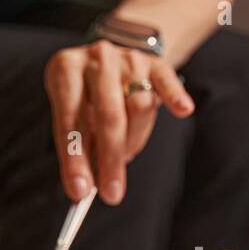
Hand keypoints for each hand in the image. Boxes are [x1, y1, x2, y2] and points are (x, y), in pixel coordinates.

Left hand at [43, 39, 194, 204]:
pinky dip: (175, 97)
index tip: (80, 191)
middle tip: (112, 194)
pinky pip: (167, 82)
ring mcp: (128, 59)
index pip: (69, 120)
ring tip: (126, 156)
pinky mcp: (154, 64)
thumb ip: (80, 142)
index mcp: (65, 69)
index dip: (74, 159)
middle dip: (110, 160)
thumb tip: (86, 186)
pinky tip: (183, 110)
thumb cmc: (86, 94)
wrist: (109, 55)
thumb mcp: (74, 110)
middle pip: (109, 115)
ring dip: (134, 141)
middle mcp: (97, 58)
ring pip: (139, 106)